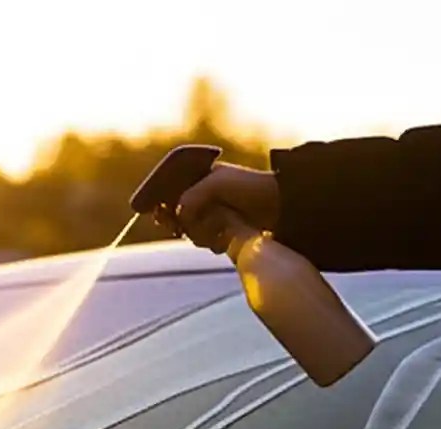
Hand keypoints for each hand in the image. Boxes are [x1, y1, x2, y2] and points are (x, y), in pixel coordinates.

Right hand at [155, 162, 280, 252]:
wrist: (284, 207)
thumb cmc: (252, 188)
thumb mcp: (217, 185)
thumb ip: (191, 197)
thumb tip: (177, 215)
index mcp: (201, 174)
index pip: (168, 185)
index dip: (157, 198)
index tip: (156, 212)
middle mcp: (204, 192)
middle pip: (175, 211)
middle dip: (179, 220)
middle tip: (179, 227)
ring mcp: (214, 211)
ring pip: (189, 228)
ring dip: (198, 233)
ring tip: (216, 231)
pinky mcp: (223, 229)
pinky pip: (204, 239)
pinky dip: (209, 242)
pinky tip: (221, 240)